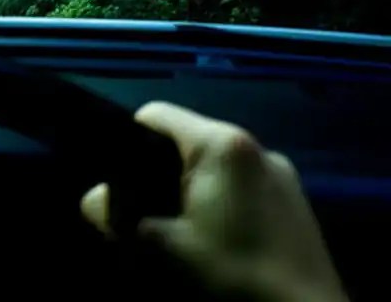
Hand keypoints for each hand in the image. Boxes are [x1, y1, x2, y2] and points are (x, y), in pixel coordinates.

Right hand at [80, 102, 345, 301]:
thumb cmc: (230, 276)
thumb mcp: (158, 250)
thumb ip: (116, 214)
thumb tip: (95, 198)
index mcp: (222, 146)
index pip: (154, 115)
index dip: (125, 142)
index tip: (116, 184)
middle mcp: (257, 148)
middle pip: (185, 143)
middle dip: (158, 176)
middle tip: (143, 219)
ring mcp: (282, 176)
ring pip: (213, 169)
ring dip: (189, 195)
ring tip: (180, 238)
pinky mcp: (296, 204)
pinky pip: (241, 190)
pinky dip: (219, 208)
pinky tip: (217, 247)